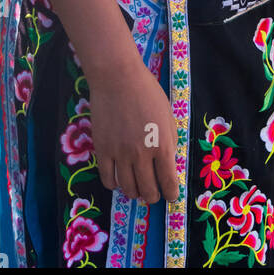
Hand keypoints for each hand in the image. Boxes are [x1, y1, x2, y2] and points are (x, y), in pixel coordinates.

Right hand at [87, 56, 179, 206]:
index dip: (171, 194)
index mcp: (162, 145)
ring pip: (128, 189)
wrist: (117, 77)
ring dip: (135, 193)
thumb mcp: (168, 116)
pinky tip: (119, 178)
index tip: (170, 196)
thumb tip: (168, 164)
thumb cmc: (147, 92)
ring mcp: (120, 153)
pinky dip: (115, 184)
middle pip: (148, 190)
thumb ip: (170, 141)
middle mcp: (142, 154)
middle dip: (153, 197)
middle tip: (153, 194)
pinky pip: (108, 178)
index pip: (168, 182)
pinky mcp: (102, 149)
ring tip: (137, 188)